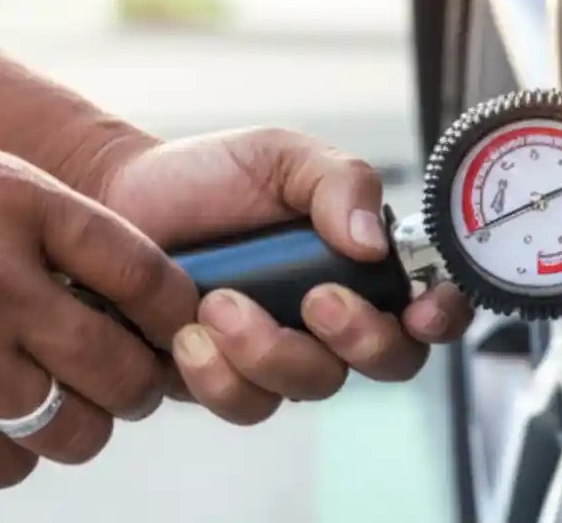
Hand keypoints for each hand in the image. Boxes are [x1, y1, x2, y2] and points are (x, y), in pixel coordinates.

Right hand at [0, 149, 196, 487]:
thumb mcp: (2, 188)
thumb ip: (68, 234)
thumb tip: (163, 309)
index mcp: (20, 207)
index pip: (143, 277)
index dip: (179, 316)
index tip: (184, 331)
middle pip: (114, 365)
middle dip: (139, 387)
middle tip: (134, 384)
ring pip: (64, 427)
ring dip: (83, 426)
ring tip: (72, 405)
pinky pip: (0, 462)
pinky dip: (16, 454)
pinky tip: (5, 419)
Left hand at [97, 127, 473, 424]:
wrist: (118, 201)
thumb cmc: (210, 176)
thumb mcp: (283, 156)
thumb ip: (342, 184)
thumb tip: (374, 243)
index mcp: (366, 264)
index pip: (432, 303)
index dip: (442, 316)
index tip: (420, 311)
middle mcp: (336, 319)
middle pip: (389, 361)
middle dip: (360, 339)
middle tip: (315, 299)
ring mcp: (284, 356)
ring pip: (314, 388)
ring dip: (272, 352)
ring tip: (217, 302)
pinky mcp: (228, 383)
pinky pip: (246, 405)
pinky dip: (219, 375)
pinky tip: (187, 335)